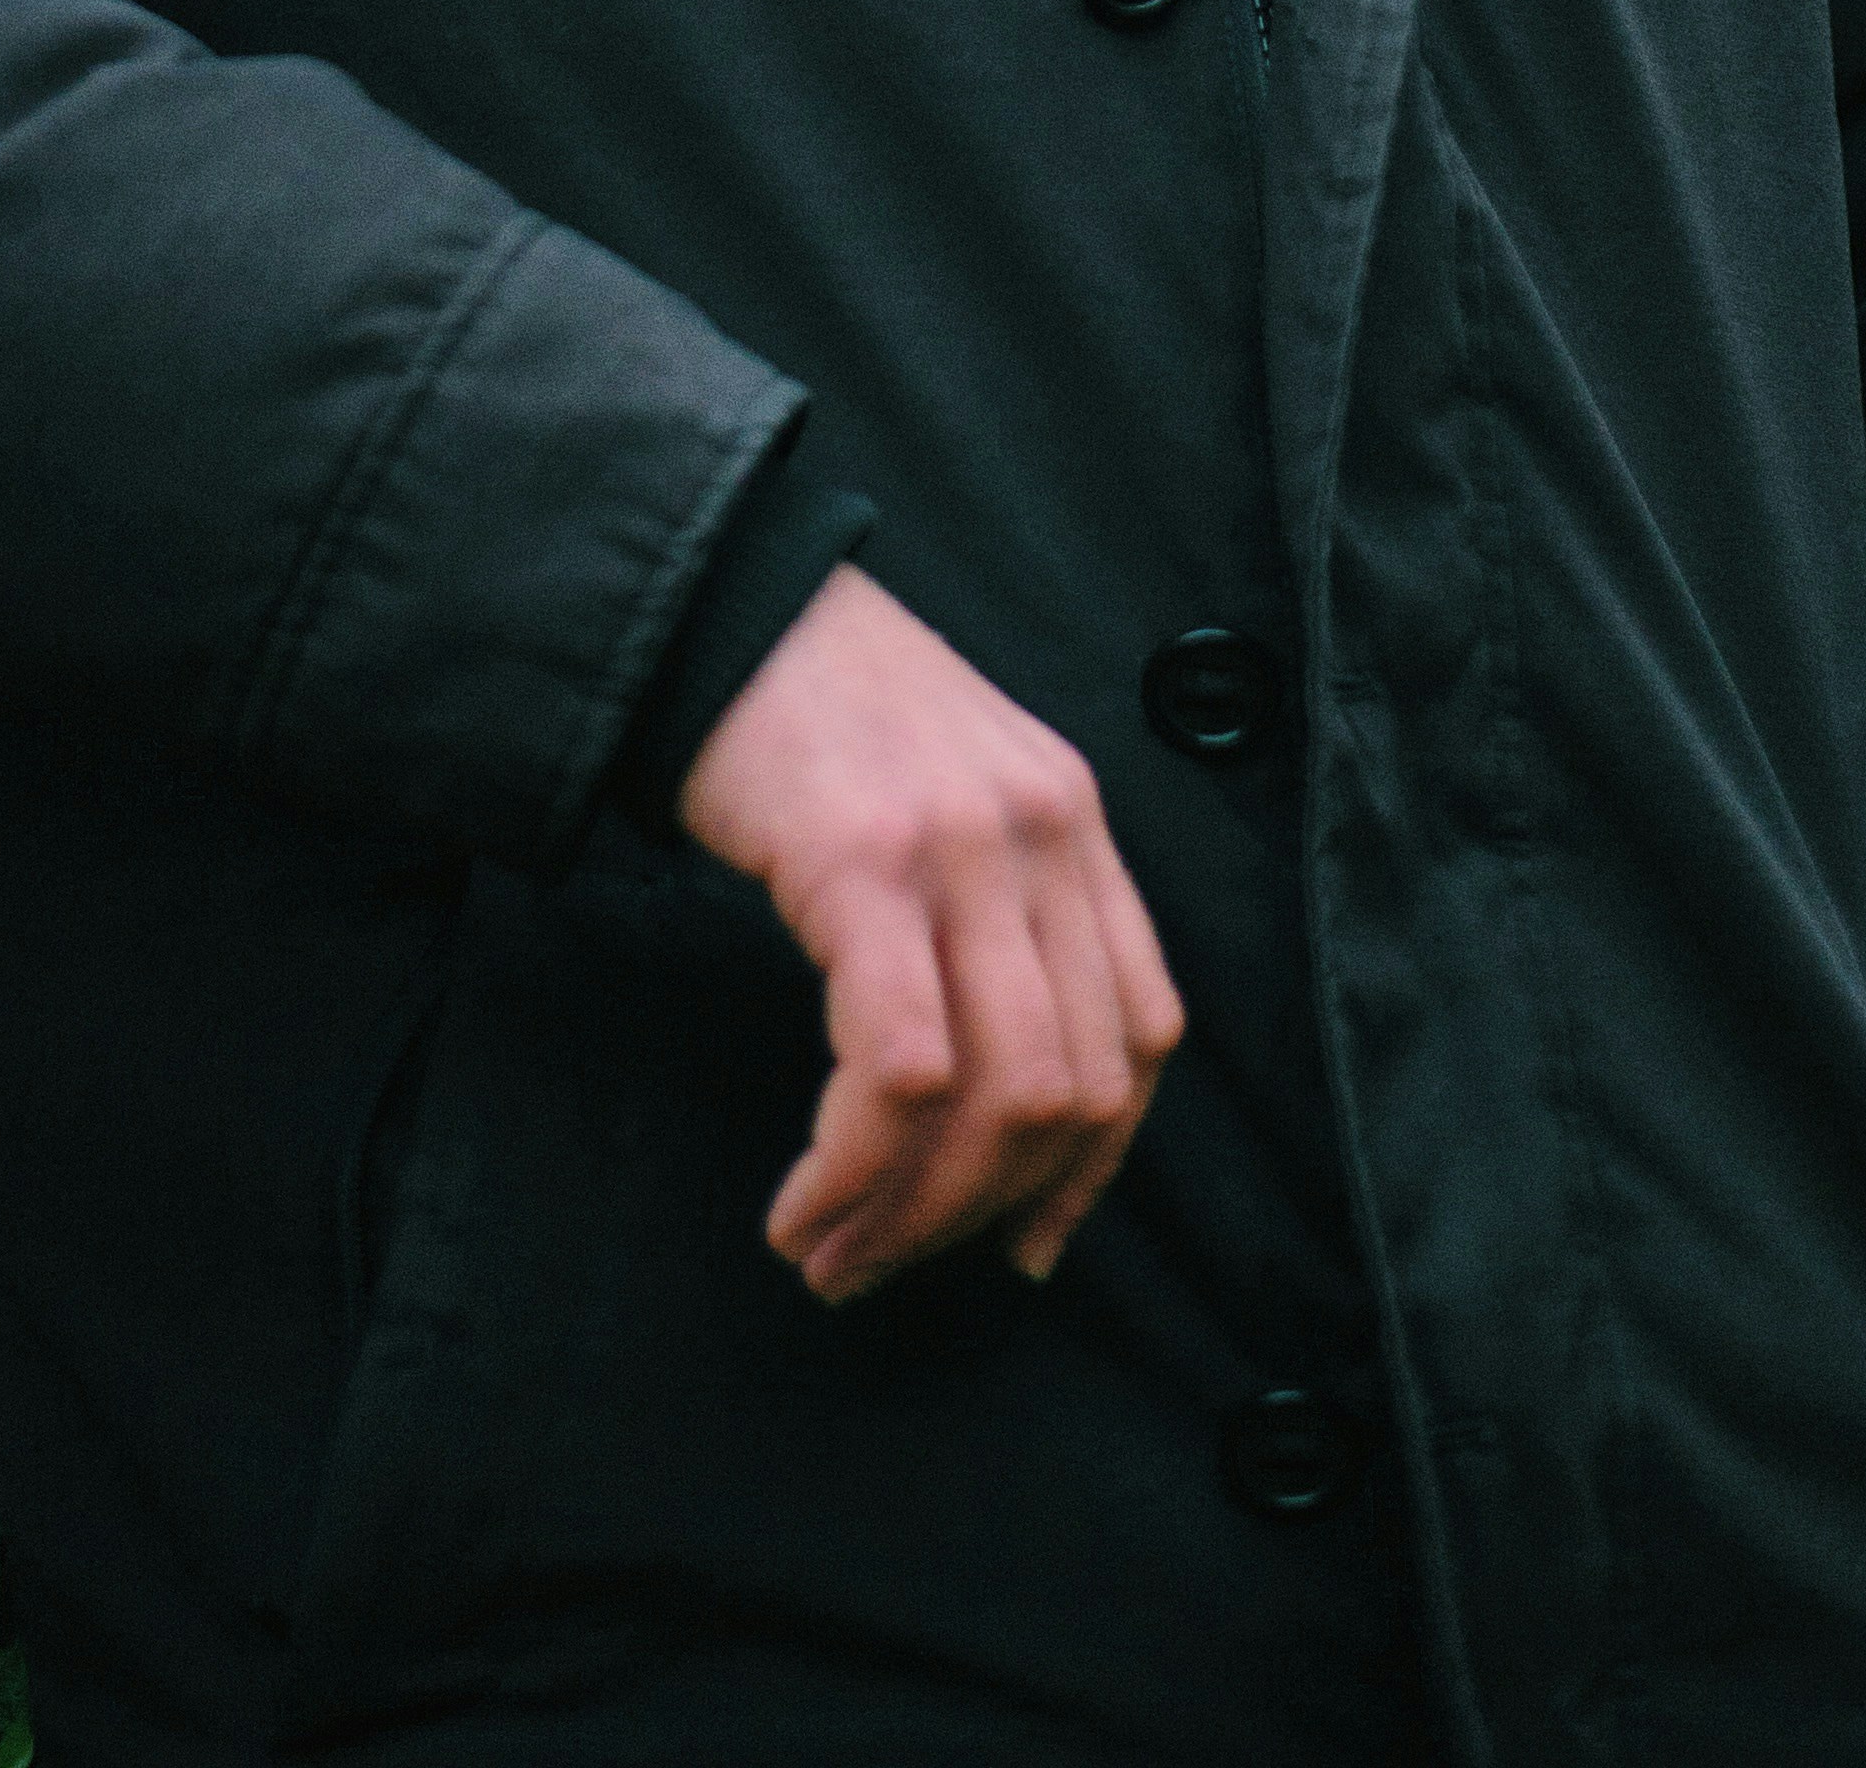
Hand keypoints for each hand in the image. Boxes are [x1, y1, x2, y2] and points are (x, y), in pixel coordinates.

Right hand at [677, 561, 1183, 1302]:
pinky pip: (897, 1069)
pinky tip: (801, 1201)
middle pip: (1073, 1089)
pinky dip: (855, 1167)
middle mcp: (1045, 834)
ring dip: (914, 1213)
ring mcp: (962, 847)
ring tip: (832, 1253)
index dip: (1091, 1169)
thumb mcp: (953, 796)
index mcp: (1076, 823)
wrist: (722, 599)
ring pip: (999, 1098)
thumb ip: (997, 915)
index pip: (1143, 1036)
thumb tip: (1000, 1107)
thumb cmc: (821, 715)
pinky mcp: (865, 864)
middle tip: (883, 1266)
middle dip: (979, 1213)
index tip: (1020, 1246)